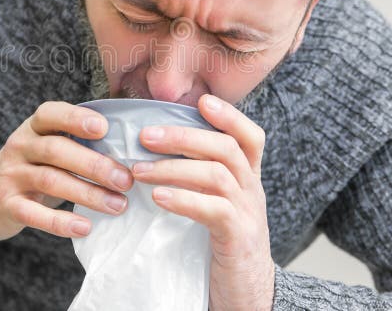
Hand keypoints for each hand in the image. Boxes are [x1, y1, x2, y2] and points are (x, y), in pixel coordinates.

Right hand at [0, 101, 133, 240]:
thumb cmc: (33, 166)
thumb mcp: (46, 145)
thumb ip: (77, 142)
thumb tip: (129, 150)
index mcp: (34, 127)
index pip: (51, 114)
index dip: (76, 118)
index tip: (104, 128)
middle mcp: (20, 146)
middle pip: (56, 150)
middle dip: (94, 164)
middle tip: (125, 179)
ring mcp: (11, 175)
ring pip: (50, 181)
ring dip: (87, 194)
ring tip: (117, 205)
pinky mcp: (7, 205)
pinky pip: (34, 214)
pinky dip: (60, 222)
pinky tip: (85, 227)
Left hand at [131, 94, 274, 310]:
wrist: (246, 297)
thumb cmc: (220, 247)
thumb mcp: (215, 206)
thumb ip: (197, 180)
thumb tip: (151, 153)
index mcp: (247, 179)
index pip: (250, 137)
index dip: (230, 115)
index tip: (202, 100)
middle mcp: (252, 190)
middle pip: (226, 148)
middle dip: (184, 136)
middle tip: (145, 136)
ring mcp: (249, 214)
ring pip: (217, 174)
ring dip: (174, 167)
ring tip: (139, 170)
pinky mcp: (239, 239)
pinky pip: (215, 210)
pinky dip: (185, 199)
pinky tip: (158, 198)